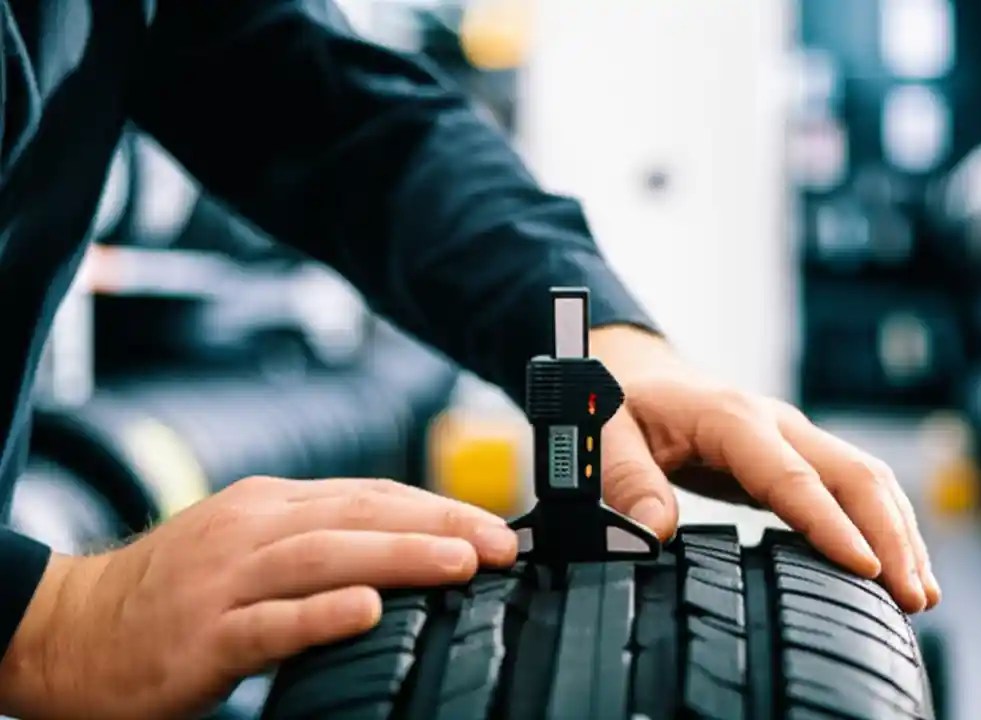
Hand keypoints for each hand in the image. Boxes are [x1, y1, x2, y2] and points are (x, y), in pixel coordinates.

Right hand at [0, 476, 517, 719]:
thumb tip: (410, 543)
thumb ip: (319, 537)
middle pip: (358, 515)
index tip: (495, 527)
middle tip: (501, 543)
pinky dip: (322, 614)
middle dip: (438, 524)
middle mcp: (252, 530)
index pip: (370, 494)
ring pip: (323, 558)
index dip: (438, 507)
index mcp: (270, 505)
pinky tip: (366, 610)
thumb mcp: (248, 541)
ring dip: (398, 556)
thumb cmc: (176, 588)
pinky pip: (270, 623)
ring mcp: (226, 581)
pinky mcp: (204, 637)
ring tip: (459, 563)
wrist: (74, 629)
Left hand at [591, 326, 940, 612]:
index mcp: (733, 419)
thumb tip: (654, 532)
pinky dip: (883, 525)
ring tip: (920, 594)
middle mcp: (778, 423)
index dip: (831, 524)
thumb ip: (627, 479)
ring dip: (899, 533)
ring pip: (866, 479)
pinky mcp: (800, 456)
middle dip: (890, 536)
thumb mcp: (607, 435)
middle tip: (913, 598)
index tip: (866, 569)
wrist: (642, 376)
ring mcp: (796, 437)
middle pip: (853, 474)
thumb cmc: (624, 407)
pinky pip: (854, 487)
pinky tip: (897, 566)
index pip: (794, 477)